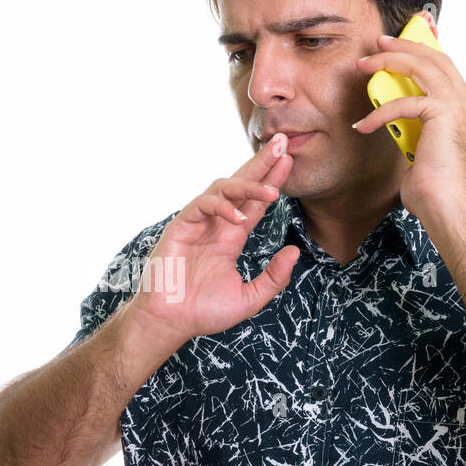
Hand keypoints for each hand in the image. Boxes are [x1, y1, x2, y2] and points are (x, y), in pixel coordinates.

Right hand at [127, 133, 301, 343]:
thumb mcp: (249, 298)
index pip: (254, 203)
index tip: (291, 162)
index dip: (271, 181)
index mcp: (229, 238)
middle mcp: (215, 225)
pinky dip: (221, 207)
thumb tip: (294, 251)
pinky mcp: (180, 226)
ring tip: (272, 190)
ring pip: (222, 189)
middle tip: (284, 143)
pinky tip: (239, 217)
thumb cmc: (203, 312)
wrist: (171, 322)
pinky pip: (202, 205)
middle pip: (241, 185)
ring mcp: (197, 223)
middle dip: (262, 163)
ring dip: (248, 185)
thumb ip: (273, 277)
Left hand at [351, 22, 465, 217]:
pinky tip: (363, 125)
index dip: (424, 54)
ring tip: (365, 63)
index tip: (401, 45)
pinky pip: (406, 102)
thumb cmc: (433, 191)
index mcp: (463, 114)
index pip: (445, 72)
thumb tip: (396, 128)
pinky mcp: (444, 114)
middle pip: (437, 60)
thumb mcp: (420, 154)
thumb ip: (414, 134)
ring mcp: (459, 107)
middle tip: (379, 42)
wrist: (447, 207)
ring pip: (424, 67)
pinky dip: (381, 112)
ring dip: (391, 61)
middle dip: (406, 46)